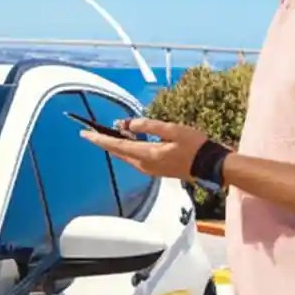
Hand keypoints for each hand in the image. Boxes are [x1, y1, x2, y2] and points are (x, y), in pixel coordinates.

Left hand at [79, 118, 213, 181]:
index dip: (98, 139)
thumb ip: (148, 126)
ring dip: (113, 145)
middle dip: (102, 141)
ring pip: (124, 156)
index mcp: (147, 154)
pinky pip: (134, 158)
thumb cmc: (195, 145)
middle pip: (117, 152)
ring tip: (103, 134)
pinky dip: (125, 149)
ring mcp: (149, 169)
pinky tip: (124, 141)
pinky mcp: (155, 169)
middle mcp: (144, 165)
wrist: (210, 165)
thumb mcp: (172, 130)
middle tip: (88, 132)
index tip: (84, 133)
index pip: (116, 146)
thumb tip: (127, 124)